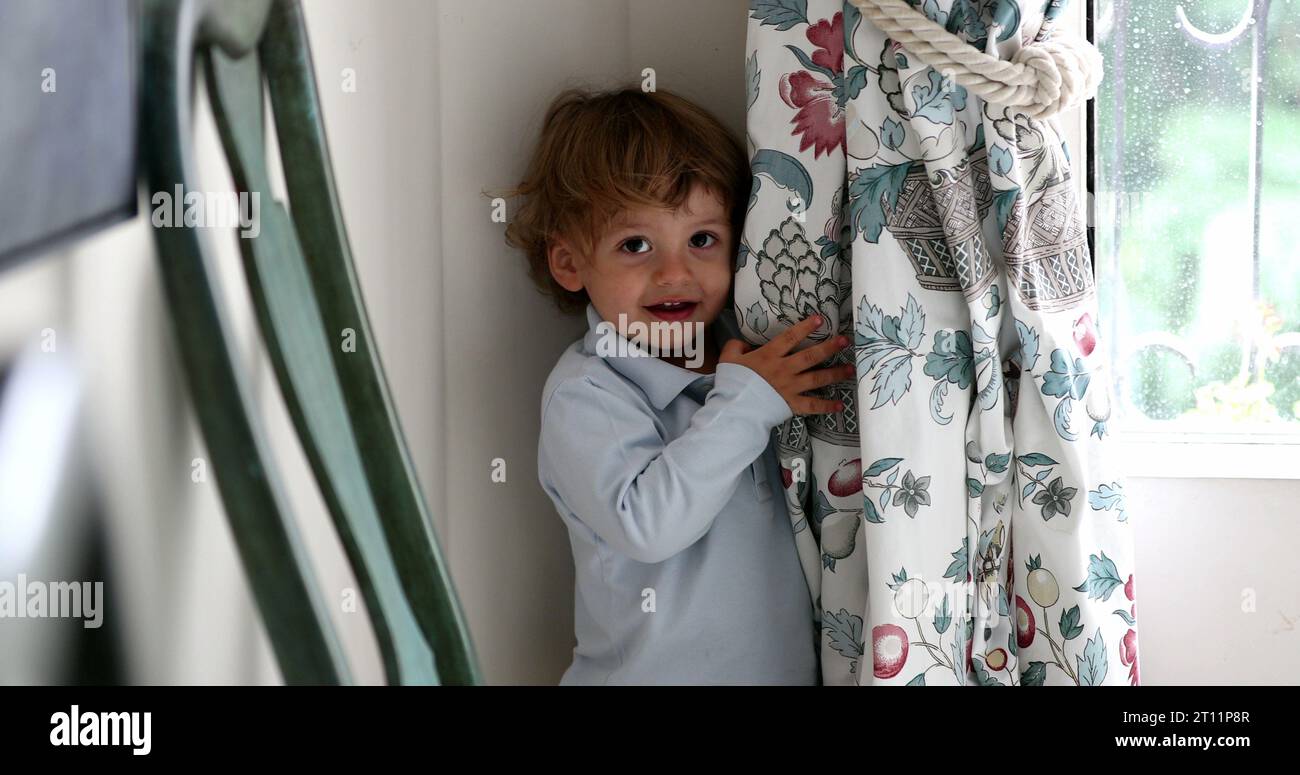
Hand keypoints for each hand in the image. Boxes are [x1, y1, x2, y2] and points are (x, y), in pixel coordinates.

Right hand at [718, 314, 854, 414]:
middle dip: (829, 347)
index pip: (790, 337)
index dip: (805, 327)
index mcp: (769, 356)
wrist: (734, 409)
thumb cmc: (731, 383)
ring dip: (835, 373)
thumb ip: (736, 346)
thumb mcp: (729, 359)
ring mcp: (790, 388)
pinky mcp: (792, 405)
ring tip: (851, 368)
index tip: (820, 319)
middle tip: (845, 341)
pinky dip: (827, 406)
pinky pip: (812, 406)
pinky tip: (840, 405)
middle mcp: (784, 370)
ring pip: (817, 379)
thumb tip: (745, 344)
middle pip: (810, 356)